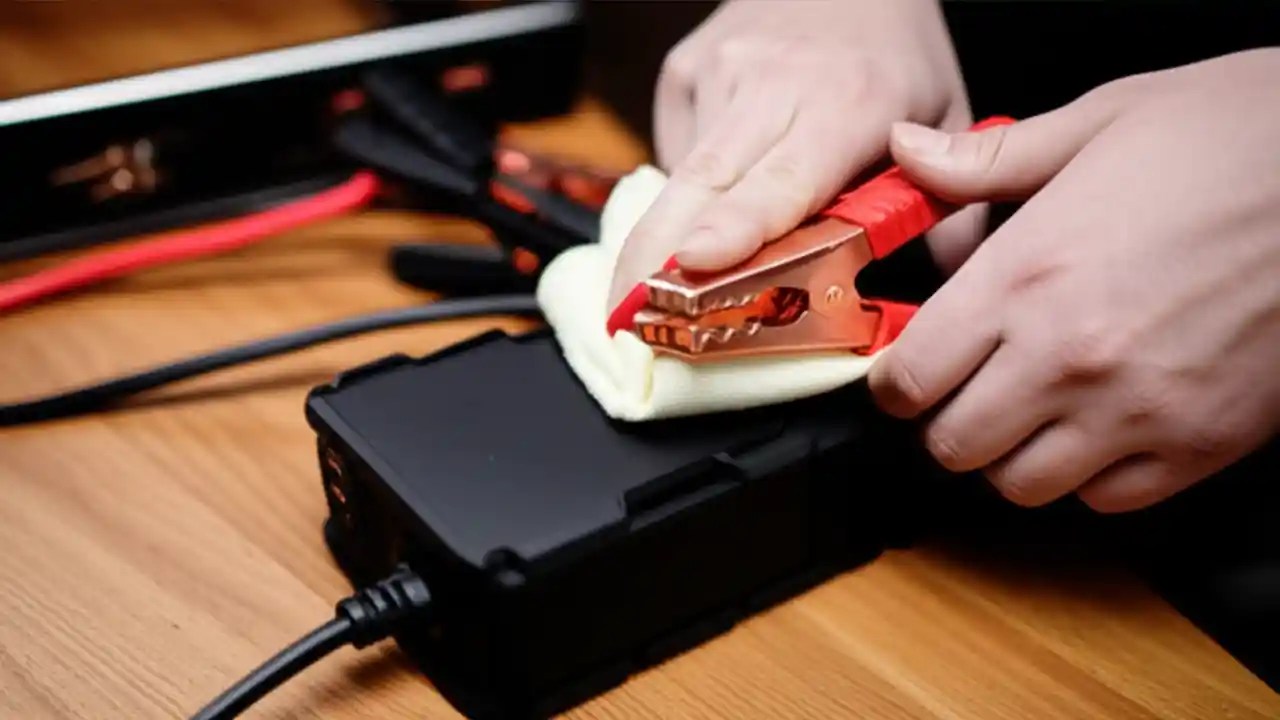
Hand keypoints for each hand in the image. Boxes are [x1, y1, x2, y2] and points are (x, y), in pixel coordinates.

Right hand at [608, 0, 972, 306]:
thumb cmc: (896, 54)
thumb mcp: (947, 117)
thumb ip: (945, 213)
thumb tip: (920, 315)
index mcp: (851, 102)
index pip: (785, 178)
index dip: (737, 225)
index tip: (697, 262)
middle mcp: (775, 82)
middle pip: (703, 184)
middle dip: (655, 255)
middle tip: (627, 318)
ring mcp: (718, 70)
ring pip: (681, 180)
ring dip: (666, 242)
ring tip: (654, 288)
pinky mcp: (682, 70)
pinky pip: (675, 156)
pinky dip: (688, 195)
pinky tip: (716, 193)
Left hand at [869, 49, 1279, 511]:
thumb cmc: (1238, 138)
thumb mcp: (1100, 123)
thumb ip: (986, 161)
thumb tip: (909, 153)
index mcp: (1028, 276)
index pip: (909, 378)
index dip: (892, 380)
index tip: (903, 368)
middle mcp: (1071, 356)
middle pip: (952, 446)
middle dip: (942, 421)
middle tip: (960, 390)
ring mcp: (1138, 410)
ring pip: (1021, 484)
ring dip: (1008, 454)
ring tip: (1026, 409)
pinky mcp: (1200, 444)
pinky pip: (1106, 499)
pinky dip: (1085, 474)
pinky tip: (1096, 425)